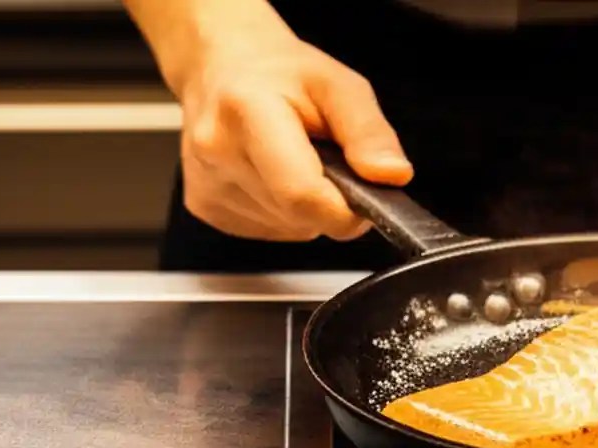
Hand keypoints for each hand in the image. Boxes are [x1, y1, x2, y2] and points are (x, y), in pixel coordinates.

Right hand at [179, 36, 412, 240]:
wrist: (221, 67)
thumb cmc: (281, 74)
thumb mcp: (339, 85)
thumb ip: (369, 132)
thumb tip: (392, 177)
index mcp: (248, 111)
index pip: (302, 195)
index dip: (345, 209)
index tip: (363, 194)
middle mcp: (218, 151)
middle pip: (299, 216)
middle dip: (330, 203)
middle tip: (329, 163)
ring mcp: (206, 184)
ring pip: (287, 228)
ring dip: (306, 208)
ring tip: (295, 161)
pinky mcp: (205, 206)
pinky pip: (268, 231)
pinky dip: (284, 213)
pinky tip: (273, 176)